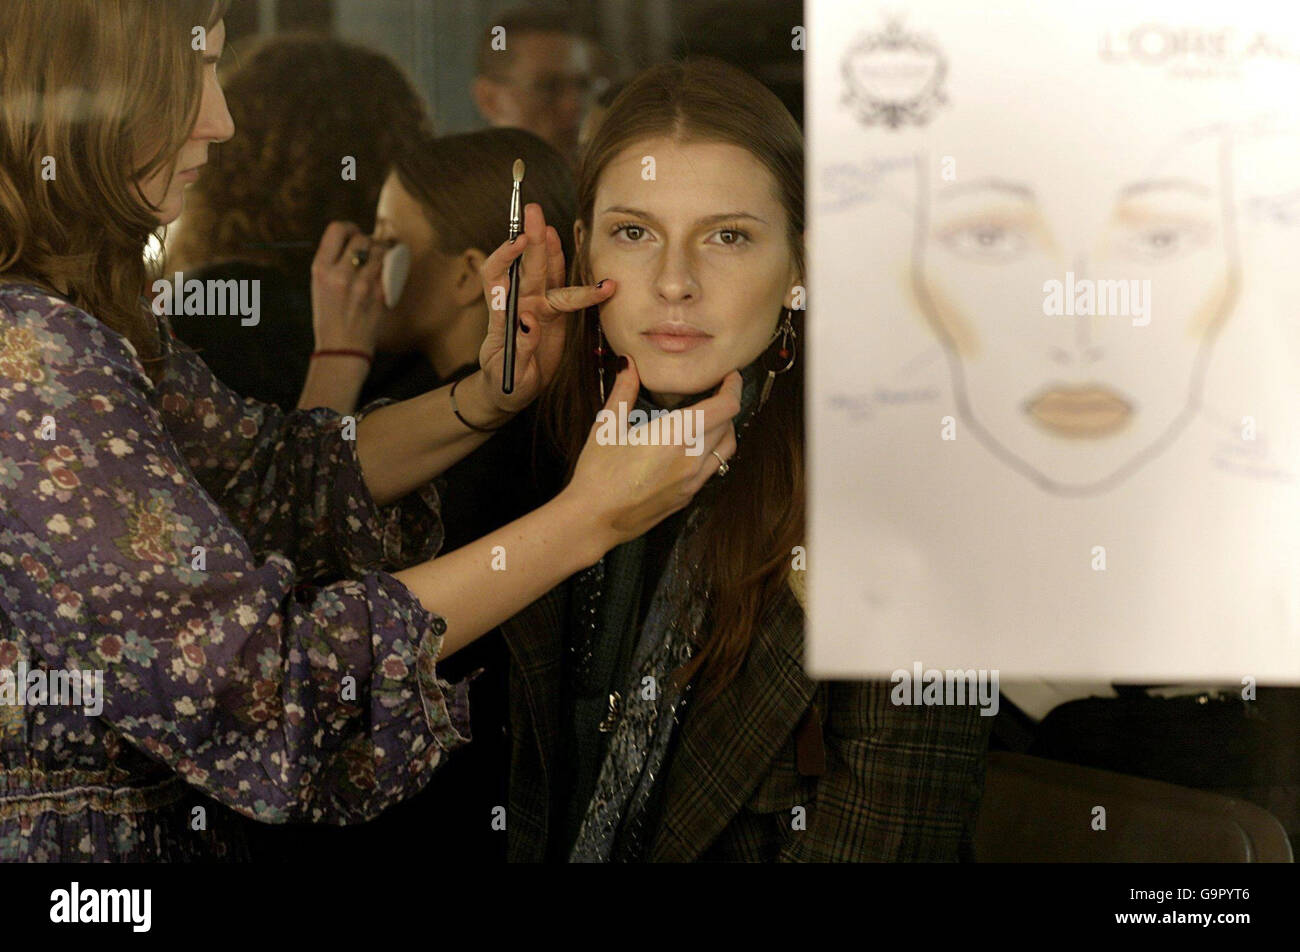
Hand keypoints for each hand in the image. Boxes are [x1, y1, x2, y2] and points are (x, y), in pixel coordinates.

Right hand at [310, 222, 388, 353]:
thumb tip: (355, 241)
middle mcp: (340, 274)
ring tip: (380, 259)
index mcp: (320, 269)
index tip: (353, 234)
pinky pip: (392, 267)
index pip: (337, 229)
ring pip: (380, 250)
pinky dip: (392, 264)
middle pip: (361, 237)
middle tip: (368, 250)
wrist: (342, 348)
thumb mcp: (319, 286)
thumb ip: (333, 262)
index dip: (349, 227)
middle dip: (367, 240)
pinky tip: (390, 267)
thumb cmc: (330, 316)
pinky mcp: (380, 295)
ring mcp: (362, 285)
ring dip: (382, 251)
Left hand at [479, 202, 615, 413]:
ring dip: (550, 251)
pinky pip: (564, 292)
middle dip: (532, 240)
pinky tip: (575, 257)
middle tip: (535, 212)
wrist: (510, 392)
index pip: (497, 276)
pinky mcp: (555, 317)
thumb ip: (520, 347)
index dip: (506, 256)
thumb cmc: (504, 382)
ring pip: (545, 275)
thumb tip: (528, 320)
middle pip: (526, 267)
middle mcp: (520, 306)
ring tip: (554, 228)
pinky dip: (573, 277)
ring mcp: (538, 308)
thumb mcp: (509, 373)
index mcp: (502, 316)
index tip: (520, 244)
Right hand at [563, 355, 741, 548]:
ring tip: (709, 417)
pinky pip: (712, 468)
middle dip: (726, 405)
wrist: (594, 521)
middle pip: (728, 425)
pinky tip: (691, 446)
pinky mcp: (687, 497)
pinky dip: (712, 451)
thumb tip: (628, 363)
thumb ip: (623, 391)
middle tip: (714, 391)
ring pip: (726, 449)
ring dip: (724, 429)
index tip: (730, 376)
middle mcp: (692, 459)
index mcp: (675, 436)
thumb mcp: (606, 426)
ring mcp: (693, 482)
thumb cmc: (597, 473)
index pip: (725, 408)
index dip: (734, 387)